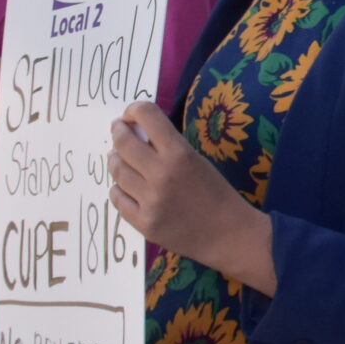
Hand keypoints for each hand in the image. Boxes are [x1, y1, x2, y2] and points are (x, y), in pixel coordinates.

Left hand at [107, 101, 275, 291]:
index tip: (132, 114)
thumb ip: (169, 147)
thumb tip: (138, 133)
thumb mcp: (197, 161)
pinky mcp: (143, 223)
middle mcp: (161, 174)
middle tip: (118, 130)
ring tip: (118, 157)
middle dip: (118, 131)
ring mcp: (150, 201)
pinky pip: (117, 198)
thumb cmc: (217, 193)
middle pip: (123, 142)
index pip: (147, 116)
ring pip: (116, 171)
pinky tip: (124, 186)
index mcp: (179, 154)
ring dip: (115, 159)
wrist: (229, 234)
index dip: (135, 109)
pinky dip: (118, 188)